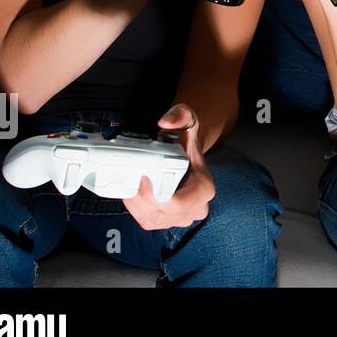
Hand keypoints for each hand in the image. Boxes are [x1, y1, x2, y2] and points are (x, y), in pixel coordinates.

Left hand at [124, 103, 213, 230]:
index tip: (143, 178)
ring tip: (131, 185)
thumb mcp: (188, 121)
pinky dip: (136, 209)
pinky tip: (133, 194)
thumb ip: (179, 115)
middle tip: (131, 179)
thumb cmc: (186, 140)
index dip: (155, 196)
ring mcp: (183, 218)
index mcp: (205, 189)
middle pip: (162, 214)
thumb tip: (165, 123)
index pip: (179, 204)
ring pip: (152, 220)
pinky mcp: (169, 222)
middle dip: (141, 199)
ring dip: (136, 205)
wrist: (186, 154)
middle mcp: (196, 208)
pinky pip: (148, 221)